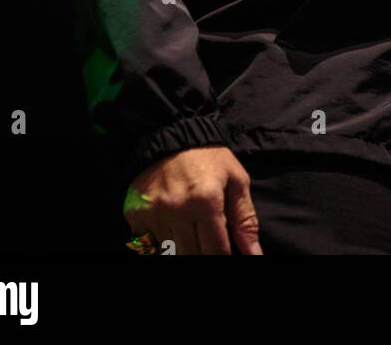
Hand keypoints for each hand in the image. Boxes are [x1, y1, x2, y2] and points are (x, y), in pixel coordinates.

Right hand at [123, 146, 263, 254]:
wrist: (170, 132)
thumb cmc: (208, 156)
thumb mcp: (235, 180)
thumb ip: (245, 220)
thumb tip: (255, 255)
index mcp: (206, 202)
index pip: (216, 252)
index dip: (222, 258)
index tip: (222, 252)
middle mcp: (178, 210)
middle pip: (191, 256)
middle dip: (202, 252)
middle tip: (205, 239)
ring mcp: (154, 213)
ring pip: (170, 252)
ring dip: (182, 246)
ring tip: (189, 228)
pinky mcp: (135, 212)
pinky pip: (148, 244)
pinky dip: (159, 242)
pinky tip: (169, 225)